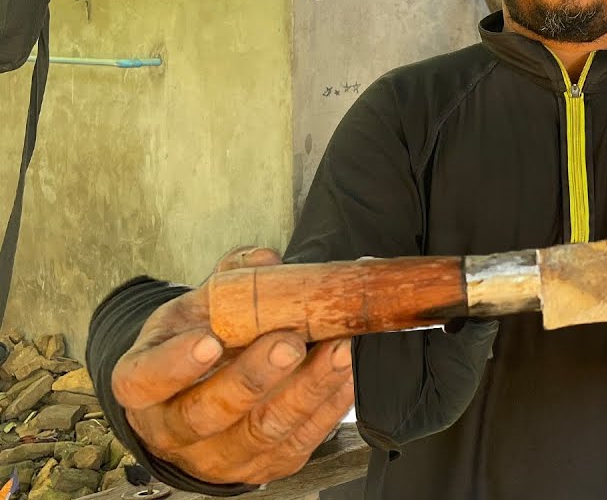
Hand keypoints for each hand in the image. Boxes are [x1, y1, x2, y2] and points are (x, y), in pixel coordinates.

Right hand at [112, 248, 355, 485]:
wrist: (204, 397)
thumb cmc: (196, 344)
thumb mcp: (196, 309)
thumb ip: (229, 280)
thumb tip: (265, 259)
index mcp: (143, 384)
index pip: (146, 381)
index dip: (175, 365)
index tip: (209, 340)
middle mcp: (175, 429)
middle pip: (210, 413)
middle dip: (254, 378)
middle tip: (289, 343)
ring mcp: (221, 454)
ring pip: (263, 431)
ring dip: (306, 389)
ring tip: (336, 351)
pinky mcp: (266, 465)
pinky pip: (300, 440)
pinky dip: (328, 405)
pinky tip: (345, 374)